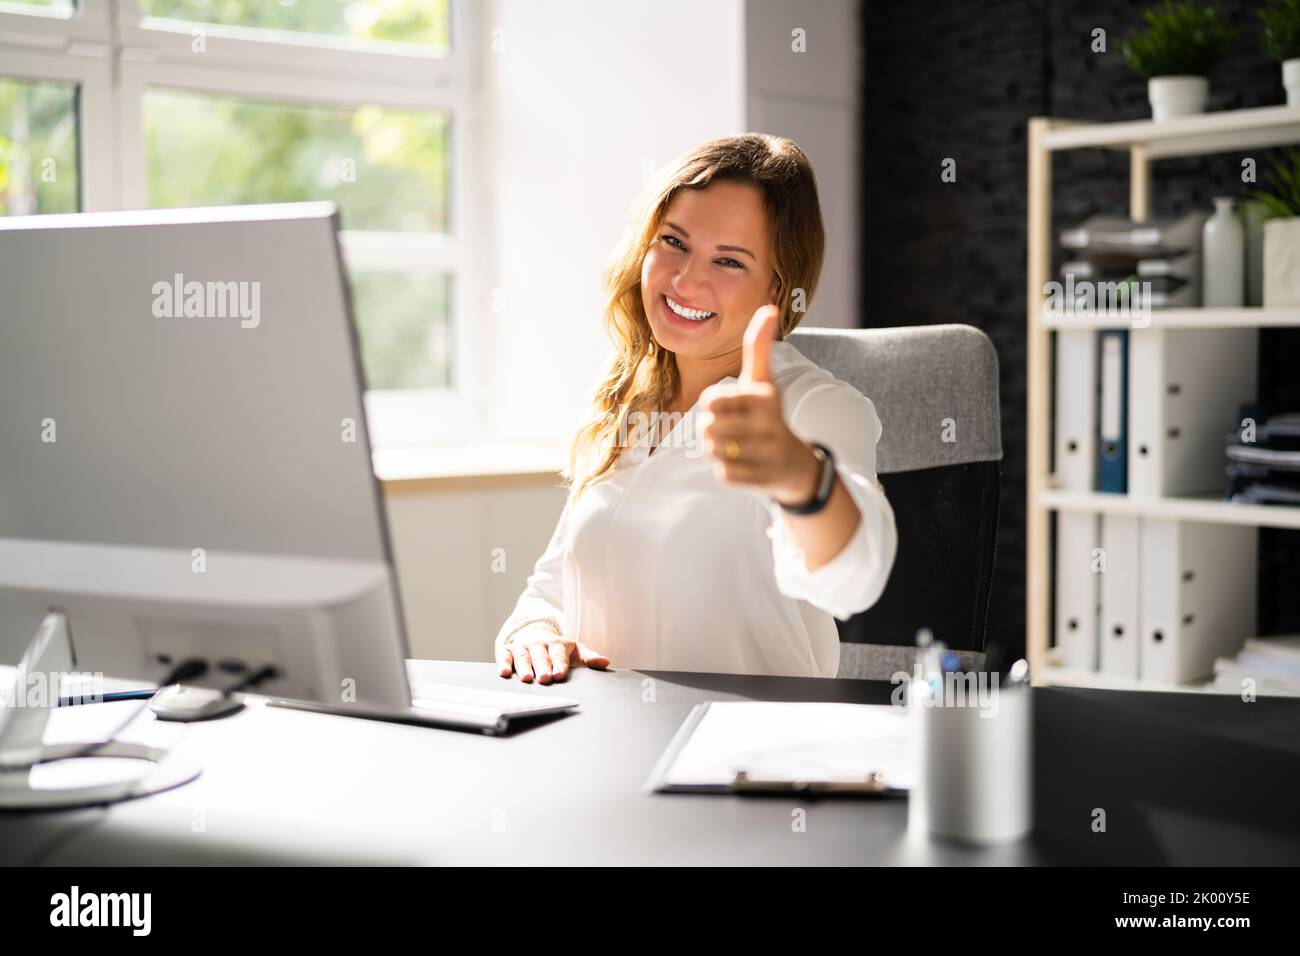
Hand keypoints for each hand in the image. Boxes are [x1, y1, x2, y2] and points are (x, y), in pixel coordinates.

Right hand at [496, 621, 609, 683]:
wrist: (534, 633)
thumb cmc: (557, 649)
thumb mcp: (575, 650)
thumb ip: (589, 658)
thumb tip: (605, 662)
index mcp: (557, 645)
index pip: (559, 654)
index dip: (559, 664)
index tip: (560, 674)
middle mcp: (539, 644)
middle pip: (541, 656)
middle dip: (542, 667)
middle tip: (544, 678)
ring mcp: (523, 647)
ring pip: (523, 656)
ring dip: (524, 667)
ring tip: (526, 678)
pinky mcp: (508, 650)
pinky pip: (504, 656)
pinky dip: (504, 664)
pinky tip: (504, 672)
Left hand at [698, 305, 821, 505]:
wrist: (796, 463)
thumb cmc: (769, 415)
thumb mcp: (765, 381)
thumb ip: (759, 347)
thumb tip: (769, 308)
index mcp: (765, 396)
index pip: (710, 399)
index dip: (711, 404)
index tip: (729, 405)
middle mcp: (770, 423)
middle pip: (707, 427)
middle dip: (712, 429)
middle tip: (731, 429)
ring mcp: (768, 453)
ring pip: (713, 451)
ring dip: (718, 450)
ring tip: (739, 446)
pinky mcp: (762, 479)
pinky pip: (724, 474)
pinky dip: (729, 471)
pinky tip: (746, 464)